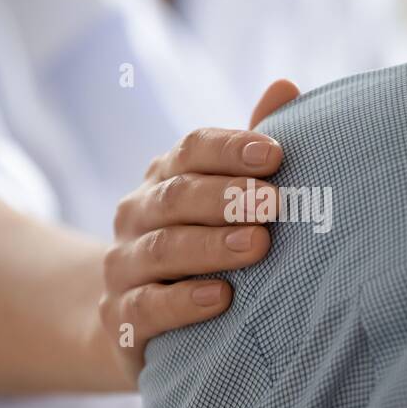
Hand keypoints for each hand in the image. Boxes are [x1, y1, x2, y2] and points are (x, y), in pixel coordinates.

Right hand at [98, 79, 299, 384]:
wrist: (144, 322)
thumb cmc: (204, 246)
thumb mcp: (226, 198)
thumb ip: (251, 150)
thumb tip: (285, 86)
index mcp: (166, 178)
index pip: (193, 149)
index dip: (231, 148)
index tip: (274, 154)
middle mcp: (138, 214)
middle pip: (178, 196)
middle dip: (227, 197)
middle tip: (273, 203)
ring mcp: (124, 266)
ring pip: (162, 249)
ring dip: (211, 246)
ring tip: (257, 245)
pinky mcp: (121, 318)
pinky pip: (146, 306)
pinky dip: (182, 302)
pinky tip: (220, 298)